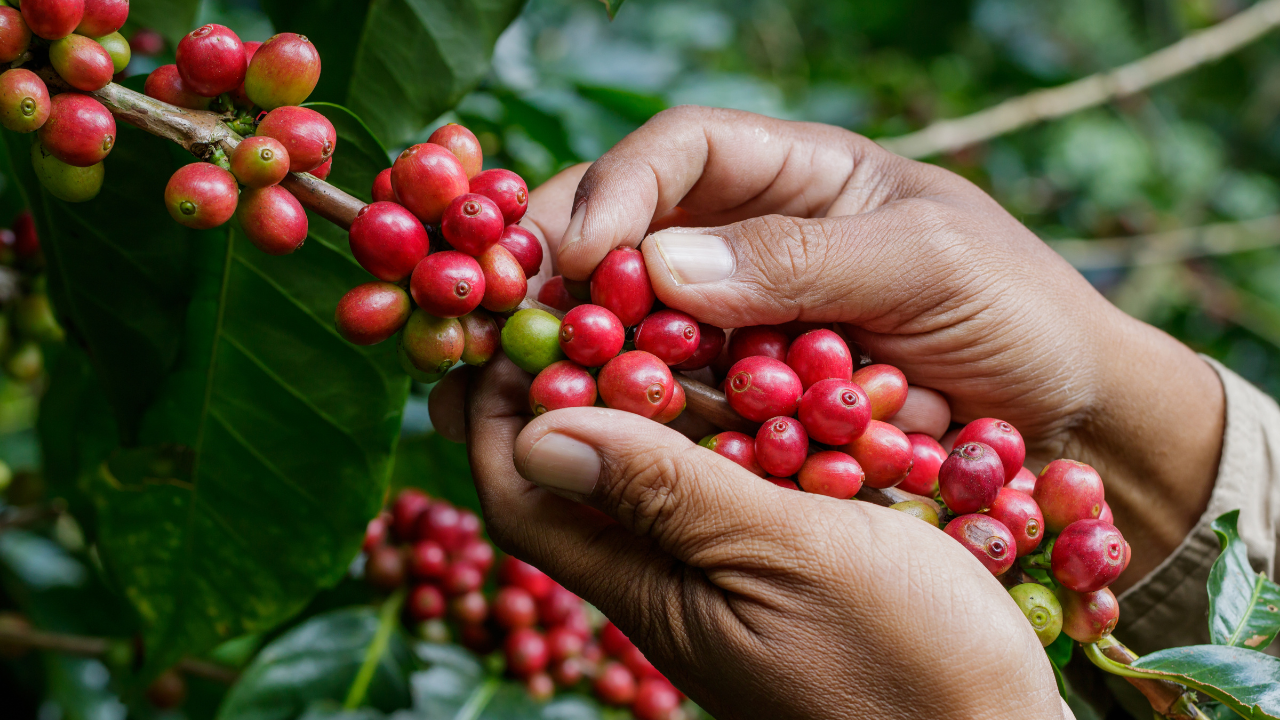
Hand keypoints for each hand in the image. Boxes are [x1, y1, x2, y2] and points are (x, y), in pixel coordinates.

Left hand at [442, 357, 1069, 719]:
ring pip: (659, 468)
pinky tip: (747, 365)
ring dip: (650, 389)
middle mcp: (675, 581)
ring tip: (655, 305)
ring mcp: (732, 571)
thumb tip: (539, 435)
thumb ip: (671, 495)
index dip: (499, 415)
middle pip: (583, 476)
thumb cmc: (911, 661)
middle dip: (564, 385)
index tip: (511, 328)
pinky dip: (727, 417)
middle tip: (578, 295)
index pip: (525, 501)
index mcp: (651, 590)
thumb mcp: (790, 558)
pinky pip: (731, 476)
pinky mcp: (790, 557)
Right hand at [545, 106, 1222, 584]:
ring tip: (535, 379)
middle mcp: (755, 243)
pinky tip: (593, 429)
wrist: (1073, 422)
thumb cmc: (1021, 316)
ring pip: (634, 319)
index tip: (583, 252)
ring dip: (582, 344)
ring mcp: (744, 326)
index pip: (682, 152)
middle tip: (517, 315)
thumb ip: (802, 259)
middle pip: (631, 230)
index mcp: (800, 175)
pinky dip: (629, 409)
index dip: (618, 187)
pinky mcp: (746, 402)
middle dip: (567, 265)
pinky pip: (671, 395)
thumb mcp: (927, 264)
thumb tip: (658, 266)